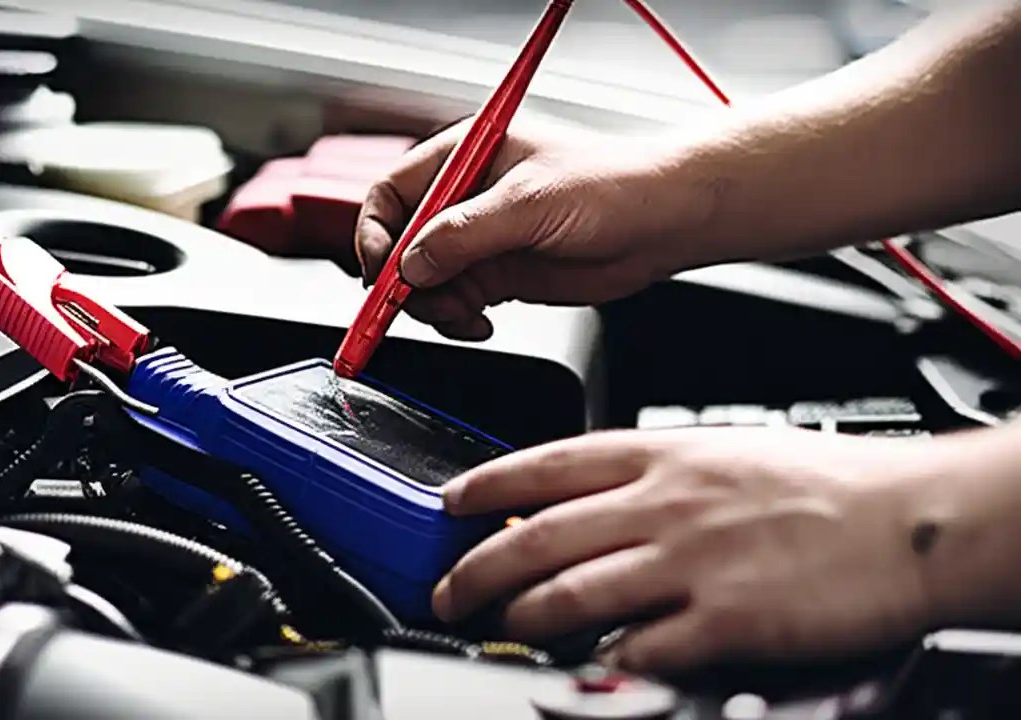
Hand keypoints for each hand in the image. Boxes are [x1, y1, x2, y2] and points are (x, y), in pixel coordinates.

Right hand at [354, 117, 712, 339]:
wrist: (664, 223)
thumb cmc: (612, 186)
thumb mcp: (530, 204)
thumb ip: (464, 235)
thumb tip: (410, 264)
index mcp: (463, 157)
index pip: (390, 193)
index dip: (374, 233)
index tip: (381, 271)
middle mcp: (464, 198)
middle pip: (398, 243)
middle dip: (402, 279)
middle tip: (419, 304)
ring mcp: (479, 239)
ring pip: (422, 281)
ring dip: (430, 306)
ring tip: (462, 315)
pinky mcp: (497, 273)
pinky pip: (452, 303)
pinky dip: (454, 319)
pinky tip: (478, 322)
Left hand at [433, 427, 949, 673]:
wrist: (910, 518)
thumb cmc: (828, 482)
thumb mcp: (725, 450)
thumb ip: (656, 475)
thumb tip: (595, 501)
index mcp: (663, 455)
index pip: (547, 463)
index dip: (486, 485)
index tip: (452, 503)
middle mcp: (664, 504)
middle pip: (538, 537)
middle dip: (476, 570)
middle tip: (448, 593)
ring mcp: (689, 562)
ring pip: (569, 594)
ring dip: (523, 618)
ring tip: (502, 631)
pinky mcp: (722, 620)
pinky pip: (639, 649)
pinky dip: (605, 662)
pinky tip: (593, 666)